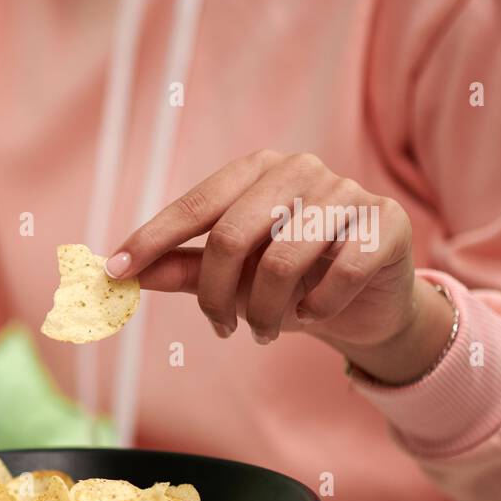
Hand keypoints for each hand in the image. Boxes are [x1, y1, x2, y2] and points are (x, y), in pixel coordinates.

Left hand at [106, 150, 453, 383]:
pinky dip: (317, 307)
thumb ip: (182, 267)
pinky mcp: (386, 223)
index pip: (194, 204)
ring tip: (261, 331)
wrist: (369, 303)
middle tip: (220, 328)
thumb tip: (122, 276)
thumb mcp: (231, 276)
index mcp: (256, 170)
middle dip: (215, 295)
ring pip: (281, 262)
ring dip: (263, 312)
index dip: (151, 240)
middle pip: (231, 236)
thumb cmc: (292, 282)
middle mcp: (300, 170)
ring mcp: (348, 192)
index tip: (114, 273)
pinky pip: (339, 273)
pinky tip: (313, 315)